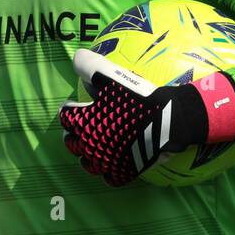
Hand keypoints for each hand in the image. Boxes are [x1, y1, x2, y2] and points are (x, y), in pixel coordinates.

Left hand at [58, 48, 232, 185]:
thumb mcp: (111, 75)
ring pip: (87, 164)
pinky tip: (113, 164)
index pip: (65, 117)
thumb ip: (89, 65)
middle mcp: (90, 145)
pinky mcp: (124, 172)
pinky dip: (109, 172)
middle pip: (71, 143)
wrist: (169, 120)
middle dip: (73, 134)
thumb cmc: (138, 97)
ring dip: (87, 156)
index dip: (68, 110)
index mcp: (83, 122)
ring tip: (94, 148)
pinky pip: (110, 177)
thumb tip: (76, 57)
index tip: (72, 107)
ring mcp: (107, 162)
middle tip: (80, 128)